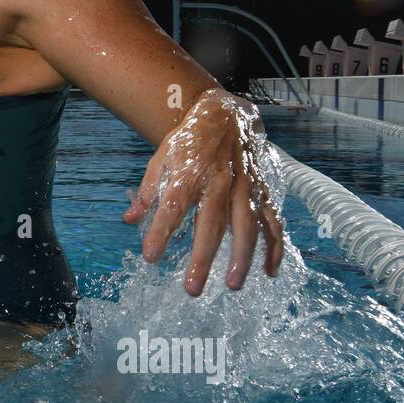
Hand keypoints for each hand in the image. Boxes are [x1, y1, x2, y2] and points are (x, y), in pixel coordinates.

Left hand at [123, 88, 284, 296]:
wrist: (225, 113)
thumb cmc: (189, 141)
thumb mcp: (161, 158)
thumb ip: (148, 191)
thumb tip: (130, 220)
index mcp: (189, 173)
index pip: (172, 207)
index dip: (160, 231)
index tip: (150, 257)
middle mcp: (219, 181)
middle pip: (211, 224)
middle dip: (202, 258)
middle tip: (192, 289)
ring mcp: (244, 187)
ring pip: (246, 226)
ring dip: (241, 258)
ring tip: (233, 286)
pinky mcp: (261, 191)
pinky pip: (271, 221)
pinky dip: (274, 246)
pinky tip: (269, 272)